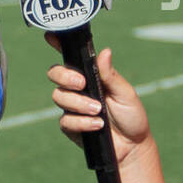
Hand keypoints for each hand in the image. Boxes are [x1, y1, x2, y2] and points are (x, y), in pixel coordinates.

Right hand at [45, 32, 152, 167]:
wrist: (132, 145)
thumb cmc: (131, 115)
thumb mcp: (125, 93)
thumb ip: (111, 75)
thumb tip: (105, 52)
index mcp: (91, 75)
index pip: (71, 56)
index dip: (57, 44)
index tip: (50, 36)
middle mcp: (78, 88)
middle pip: (55, 73)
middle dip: (64, 76)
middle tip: (81, 83)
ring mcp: (72, 106)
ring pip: (59, 96)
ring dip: (79, 103)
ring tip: (98, 110)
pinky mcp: (70, 125)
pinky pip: (65, 120)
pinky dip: (82, 122)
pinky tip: (97, 125)